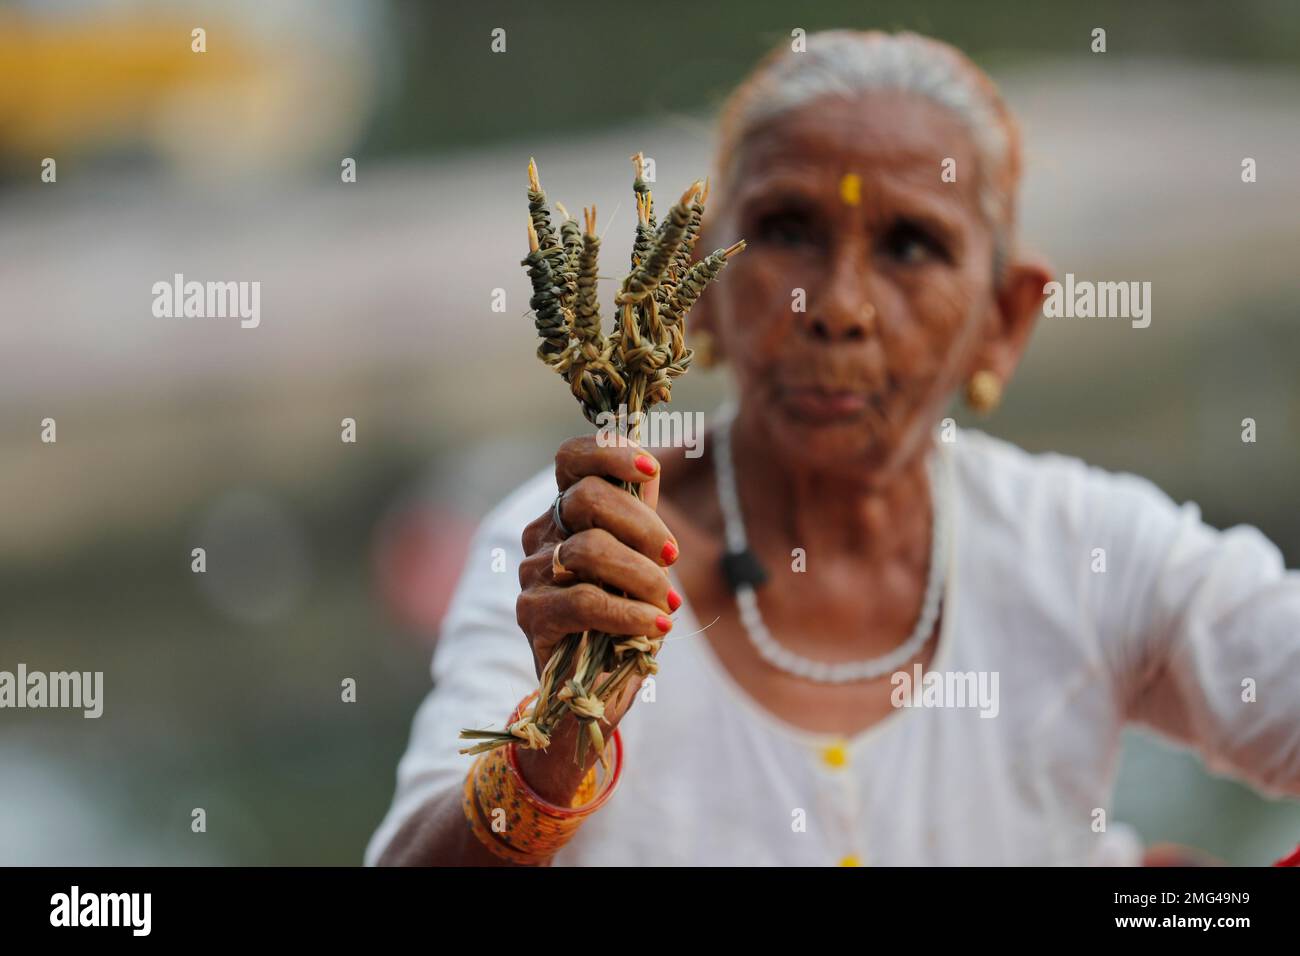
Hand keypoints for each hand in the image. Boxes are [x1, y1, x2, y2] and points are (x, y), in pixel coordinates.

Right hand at [514, 436, 680, 797]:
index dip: (609, 454)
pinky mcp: (531, 614)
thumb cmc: (624, 617)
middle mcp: (544, 534)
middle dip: (643, 525)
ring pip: (589, 548)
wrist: (596, 690)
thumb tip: (651, 463)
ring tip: (667, 603)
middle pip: (585, 496)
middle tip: (671, 558)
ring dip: (642, 576)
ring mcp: (532, 573)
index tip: (651, 471)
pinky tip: (656, 625)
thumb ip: (641, 513)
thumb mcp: (642, 558)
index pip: (571, 458)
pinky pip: (585, 600)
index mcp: (567, 510)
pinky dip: (629, 612)